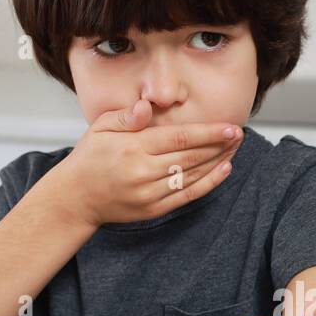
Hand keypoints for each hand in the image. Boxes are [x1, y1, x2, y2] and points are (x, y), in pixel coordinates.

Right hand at [55, 99, 243, 225]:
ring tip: (235, 148)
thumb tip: (146, 106)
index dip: (208, 133)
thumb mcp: (101, 127)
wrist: (75, 198)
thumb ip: (126, 117)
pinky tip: (224, 170)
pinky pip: (188, 195)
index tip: (230, 127)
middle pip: (192, 157)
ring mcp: (150, 193)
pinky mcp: (154, 209)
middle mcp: (143, 172)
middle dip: (219, 145)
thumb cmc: (90, 158)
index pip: (180, 138)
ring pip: (193, 176)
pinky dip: (209, 184)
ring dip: (218, 162)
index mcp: (133, 147)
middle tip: (239, 135)